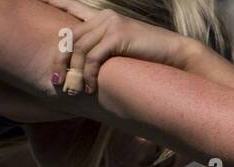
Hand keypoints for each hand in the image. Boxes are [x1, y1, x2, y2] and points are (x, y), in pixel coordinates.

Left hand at [43, 0, 198, 95]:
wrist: (178, 54)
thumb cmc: (153, 58)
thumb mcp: (125, 49)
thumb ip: (105, 50)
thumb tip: (88, 66)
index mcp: (104, 17)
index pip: (73, 7)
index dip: (55, 2)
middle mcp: (104, 17)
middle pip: (70, 36)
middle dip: (60, 60)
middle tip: (55, 80)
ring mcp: (111, 24)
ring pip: (80, 48)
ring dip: (74, 73)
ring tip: (73, 91)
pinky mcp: (118, 36)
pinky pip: (94, 57)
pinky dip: (89, 74)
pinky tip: (90, 88)